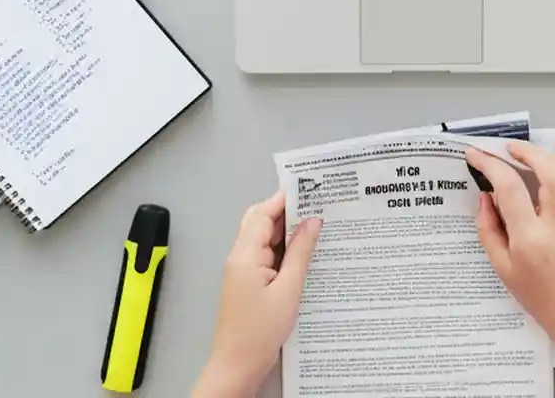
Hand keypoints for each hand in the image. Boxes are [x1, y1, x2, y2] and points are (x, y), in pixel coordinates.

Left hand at [193, 192, 321, 397]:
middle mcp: (240, 257)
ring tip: (317, 227)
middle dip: (287, 212)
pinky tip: (304, 254)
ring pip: (265, 239)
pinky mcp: (248, 283)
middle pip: (261, 222)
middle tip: (316, 207)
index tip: (309, 190)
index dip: (284, 199)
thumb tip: (312, 223)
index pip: (263, 213)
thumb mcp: (288, 290)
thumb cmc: (260, 332)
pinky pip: (267, 256)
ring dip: (287, 232)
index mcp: (245, 255)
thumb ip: (300, 253)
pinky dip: (284, 250)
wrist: (237, 365)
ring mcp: (243, 270)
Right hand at [466, 142, 554, 347]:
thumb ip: (489, 230)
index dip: (491, 165)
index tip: (477, 155)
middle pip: (547, 172)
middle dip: (524, 152)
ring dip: (549, 154)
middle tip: (506, 148)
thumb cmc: (537, 296)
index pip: (510, 189)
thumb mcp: (502, 268)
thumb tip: (486, 196)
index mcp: (529, 239)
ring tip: (529, 149)